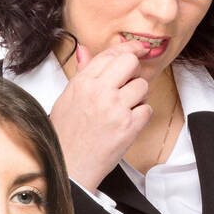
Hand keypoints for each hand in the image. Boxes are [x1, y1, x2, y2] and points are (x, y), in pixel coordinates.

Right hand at [47, 38, 155, 188]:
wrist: (69, 166)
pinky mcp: (128, 127)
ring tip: (124, 108)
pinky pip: (147, 110)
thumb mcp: (67, 98)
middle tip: (129, 83)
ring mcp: (115, 109)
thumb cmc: (65, 135)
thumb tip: (84, 50)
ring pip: (143, 86)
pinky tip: (127, 122)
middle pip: (131, 63)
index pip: (111, 54)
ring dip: (138, 96)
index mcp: (83, 83)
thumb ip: (81, 72)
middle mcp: (99, 92)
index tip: (140, 48)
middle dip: (134, 71)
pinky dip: (141, 116)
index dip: (130, 48)